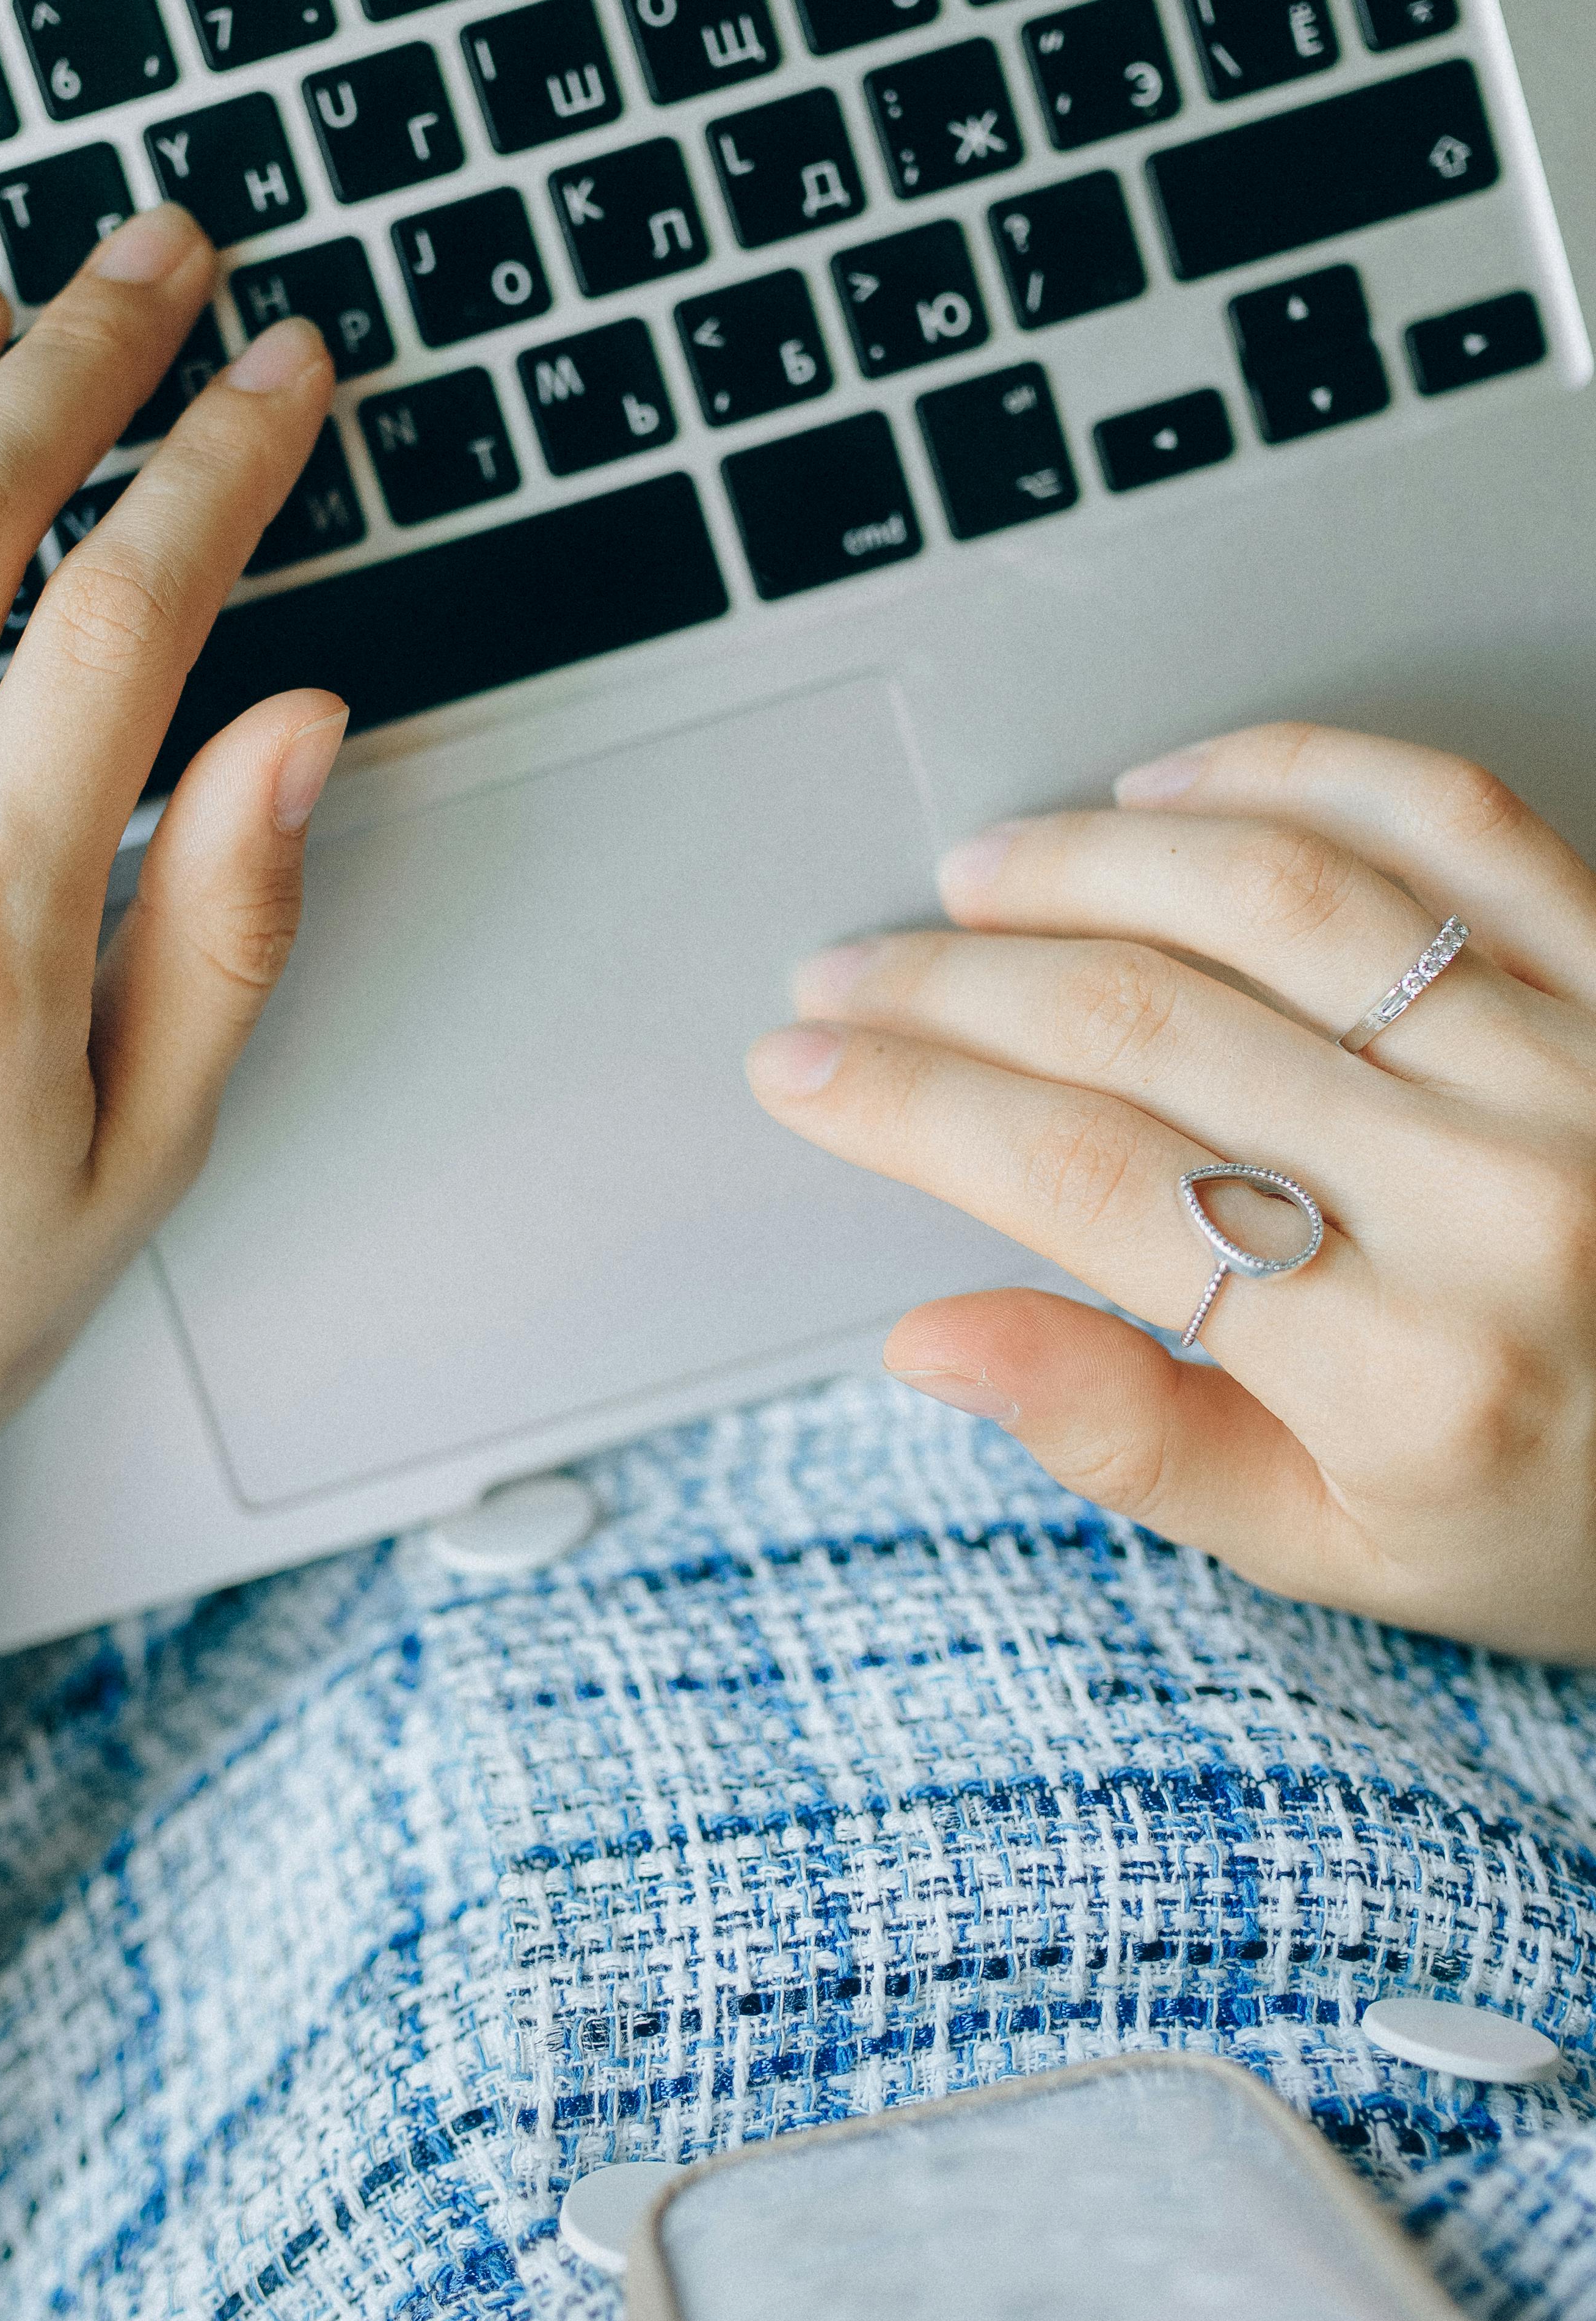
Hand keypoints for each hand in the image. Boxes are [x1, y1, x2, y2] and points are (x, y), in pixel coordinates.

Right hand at [747, 724, 1595, 1662]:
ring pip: (1273, 892)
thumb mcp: (1341, 1550)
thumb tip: (930, 1335)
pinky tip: (1175, 783)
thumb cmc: (1569, 1511)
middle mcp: (1493, 1195)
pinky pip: (1444, 816)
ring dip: (1087, 859)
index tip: (802, 1071)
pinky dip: (1292, 770)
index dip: (906, 1108)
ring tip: (977, 877)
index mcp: (1410, 1368)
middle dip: (948, 984)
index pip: (1084, 1182)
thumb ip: (1132, 1440)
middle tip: (845, 977)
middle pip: (1144, 1020)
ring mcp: (1567, 1059)